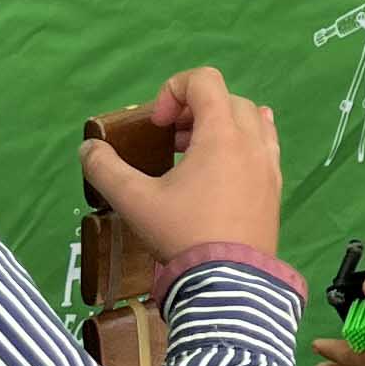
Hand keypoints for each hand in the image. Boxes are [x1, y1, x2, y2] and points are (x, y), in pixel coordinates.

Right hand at [80, 68, 281, 262]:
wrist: (229, 285)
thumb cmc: (183, 235)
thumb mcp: (134, 201)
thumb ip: (105, 169)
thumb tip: (88, 149)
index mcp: (222, 134)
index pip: (204, 80)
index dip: (173, 90)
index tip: (157, 126)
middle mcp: (253, 142)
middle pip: (228, 98)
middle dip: (195, 110)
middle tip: (171, 141)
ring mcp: (269, 165)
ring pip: (251, 121)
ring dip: (220, 126)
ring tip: (193, 155)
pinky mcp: (275, 189)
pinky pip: (265, 147)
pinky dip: (242, 145)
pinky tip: (222, 168)